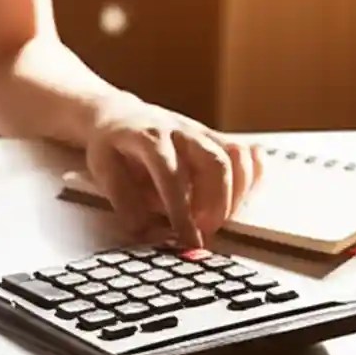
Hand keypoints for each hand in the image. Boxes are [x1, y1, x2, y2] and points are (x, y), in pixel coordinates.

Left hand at [85, 94, 263, 248]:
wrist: (119, 114)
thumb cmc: (111, 146)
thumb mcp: (103, 171)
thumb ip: (125, 202)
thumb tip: (145, 232)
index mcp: (149, 138)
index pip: (171, 174)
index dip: (181, 210)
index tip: (187, 239)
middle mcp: (181, 131)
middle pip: (215, 163)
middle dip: (216, 204)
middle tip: (204, 232)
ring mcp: (202, 132)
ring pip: (236, 156)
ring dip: (235, 194)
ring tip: (217, 220)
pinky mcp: (216, 138)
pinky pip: (246, 152)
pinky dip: (252, 176)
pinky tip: (240, 199)